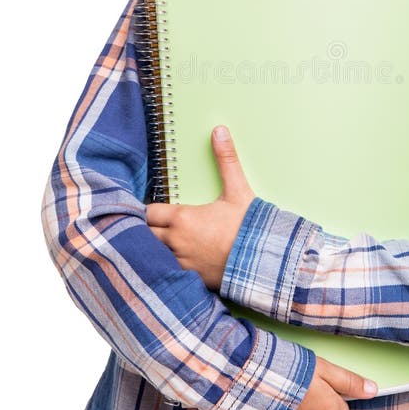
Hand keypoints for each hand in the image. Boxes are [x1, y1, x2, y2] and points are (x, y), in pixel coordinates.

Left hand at [147, 126, 254, 288]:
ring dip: (152, 248)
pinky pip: (166, 272)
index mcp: (182, 218)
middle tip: (148, 224)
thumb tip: (219, 130)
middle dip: (144, 228)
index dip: (145, 210)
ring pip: (152, 255)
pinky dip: (164, 267)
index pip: (148, 212)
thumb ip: (226, 160)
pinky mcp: (189, 279)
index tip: (148, 209)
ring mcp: (180, 263)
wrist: (264, 262)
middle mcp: (175, 242)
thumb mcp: (238, 190)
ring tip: (156, 243)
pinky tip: (171, 263)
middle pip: (144, 234)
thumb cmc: (250, 227)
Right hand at [271, 357, 377, 409]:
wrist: (255, 382)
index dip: (333, 398)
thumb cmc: (291, 371)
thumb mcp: (324, 368)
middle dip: (316, 406)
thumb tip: (373, 389)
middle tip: (301, 387)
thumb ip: (349, 381)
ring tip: (284, 393)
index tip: (320, 387)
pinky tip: (275, 406)